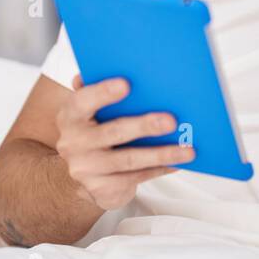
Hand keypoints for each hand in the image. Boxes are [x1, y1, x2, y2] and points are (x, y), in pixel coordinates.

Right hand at [54, 74, 192, 210]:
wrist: (78, 175)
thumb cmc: (92, 132)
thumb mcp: (88, 111)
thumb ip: (96, 90)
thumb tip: (107, 69)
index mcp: (70, 116)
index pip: (83, 101)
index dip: (103, 92)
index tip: (127, 83)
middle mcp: (74, 143)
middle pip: (113, 132)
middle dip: (144, 126)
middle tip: (172, 120)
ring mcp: (86, 169)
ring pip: (129, 161)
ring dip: (161, 154)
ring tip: (187, 150)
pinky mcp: (101, 190)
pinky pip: (136, 178)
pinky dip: (159, 170)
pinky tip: (178, 163)